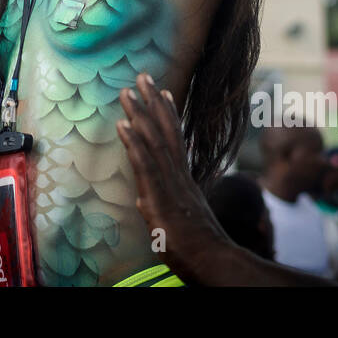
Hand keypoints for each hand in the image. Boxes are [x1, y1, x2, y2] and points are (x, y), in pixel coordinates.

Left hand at [117, 73, 337, 286]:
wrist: (213, 262)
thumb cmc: (198, 248)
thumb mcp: (178, 220)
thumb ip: (162, 204)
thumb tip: (142, 198)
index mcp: (184, 180)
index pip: (175, 140)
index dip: (168, 115)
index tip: (163, 91)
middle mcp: (179, 175)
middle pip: (165, 131)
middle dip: (153, 102)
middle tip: (142, 76)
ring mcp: (171, 184)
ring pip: (154, 141)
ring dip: (139, 113)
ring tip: (127, 90)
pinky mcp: (161, 197)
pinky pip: (146, 164)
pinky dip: (134, 142)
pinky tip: (123, 124)